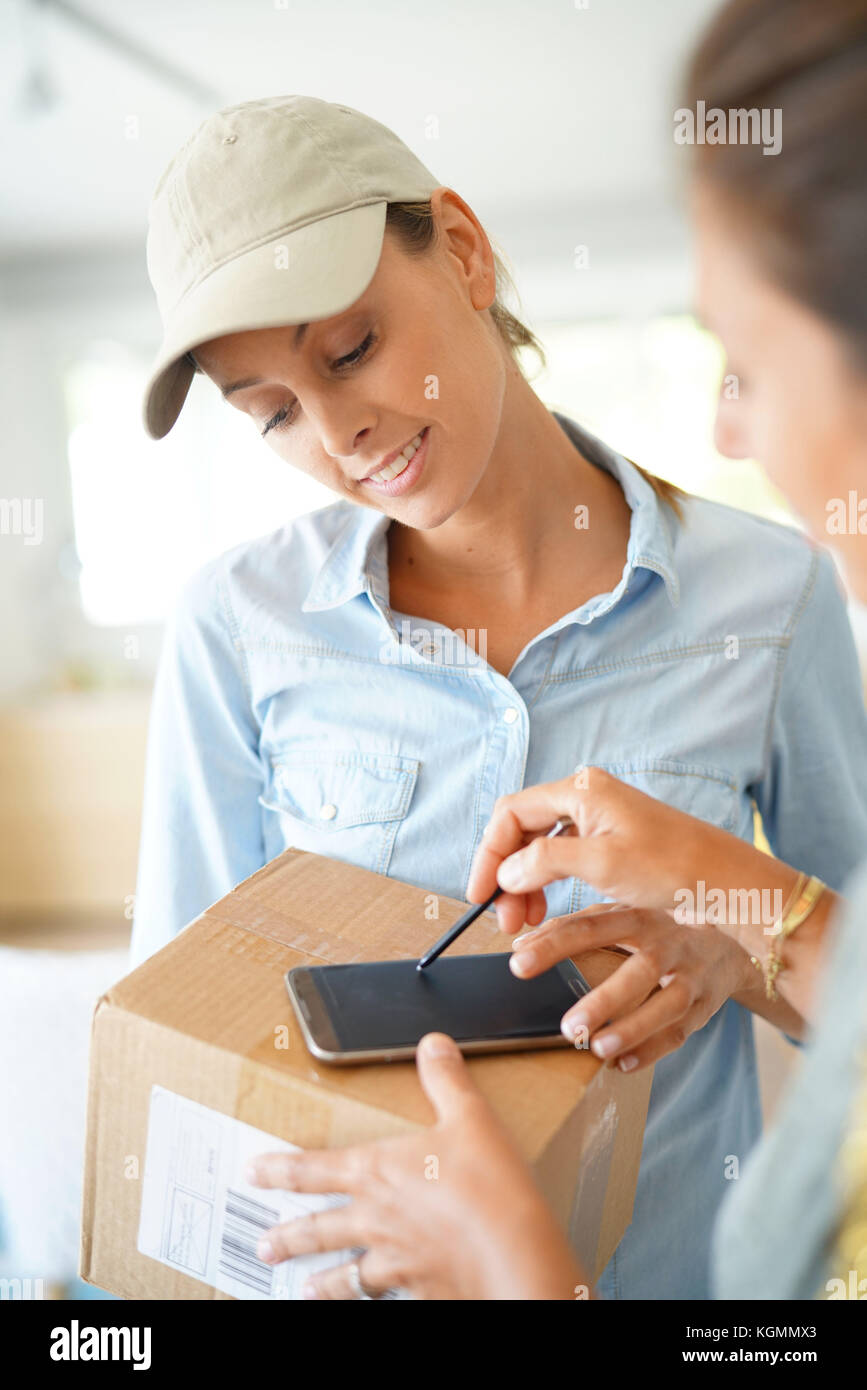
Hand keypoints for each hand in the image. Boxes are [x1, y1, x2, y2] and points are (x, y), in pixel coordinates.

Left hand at [246, 1033, 586, 1300]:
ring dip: (323, 1283)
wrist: (512, 1254)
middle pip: (318, 1229)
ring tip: (305, 1290)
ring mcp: (395, 1259)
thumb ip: (446, 1080)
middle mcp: (376, 1219)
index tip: (252, 1173)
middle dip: (288, 1236)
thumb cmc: (488, 1187)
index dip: (279, 1170)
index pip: (313, 1169)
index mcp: (377, 1172)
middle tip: (264, 1244)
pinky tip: (377, 1303)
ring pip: (345, 1275)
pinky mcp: (420, 1288)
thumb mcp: (470, 1117)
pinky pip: (386, 1298)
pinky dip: (374, 1302)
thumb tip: (432, 1045)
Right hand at [467, 766, 767, 937]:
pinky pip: (563, 855)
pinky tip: (547, 908)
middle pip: (523, 829)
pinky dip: (547, 882)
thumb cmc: (674, 867)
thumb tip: (507, 871)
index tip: (481, 895)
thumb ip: (545, 861)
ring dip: (525, 882)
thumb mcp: (602, 865)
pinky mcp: (612, 839)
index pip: (511, 814)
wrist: (728, 882)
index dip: (489, 855)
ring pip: (541, 845)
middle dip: (506, 873)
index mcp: (581, 789)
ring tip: (525, 921)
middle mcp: (587, 795)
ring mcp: (600, 816)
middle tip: (504, 918)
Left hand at [510, 905, 752, 1070]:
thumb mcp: (620, 914)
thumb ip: (572, 926)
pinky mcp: (705, 1005)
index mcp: (637, 916)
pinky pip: (680, 1032)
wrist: (730, 939)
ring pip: (667, 1005)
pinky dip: (652, 1050)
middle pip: (638, 971)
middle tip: (568, 1027)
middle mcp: (668, 943)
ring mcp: (691, 975)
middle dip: (603, 1000)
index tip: (518, 963)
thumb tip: (520, 945)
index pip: (591, 927)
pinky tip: (622, 1064)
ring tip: (598, 1049)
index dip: (554, 944)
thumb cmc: (658, 927)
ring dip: (632, 1029)